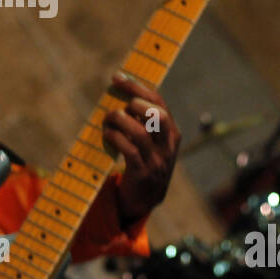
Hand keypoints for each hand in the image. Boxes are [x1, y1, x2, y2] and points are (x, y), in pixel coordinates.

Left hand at [101, 72, 180, 224]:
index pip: (159, 102)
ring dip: (119, 120)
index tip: (117, 77)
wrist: (145, 201)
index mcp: (172, 134)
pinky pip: (128, 150)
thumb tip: (119, 93)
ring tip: (108, 119)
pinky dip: (115, 138)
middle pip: (158, 114)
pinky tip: (107, 134)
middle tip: (118, 108)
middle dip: (134, 104)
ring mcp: (156, 161)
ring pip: (140, 132)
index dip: (137, 87)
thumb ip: (142, 122)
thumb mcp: (151, 142)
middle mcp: (168, 146)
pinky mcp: (142, 174)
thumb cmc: (143, 163)